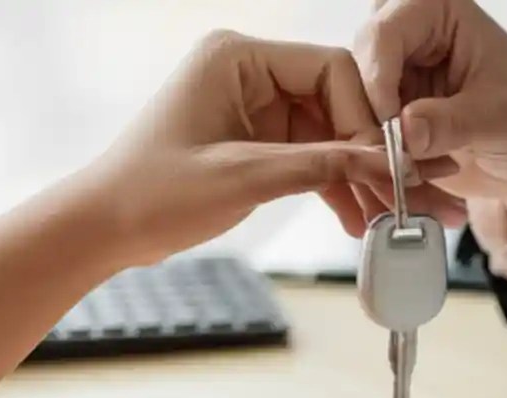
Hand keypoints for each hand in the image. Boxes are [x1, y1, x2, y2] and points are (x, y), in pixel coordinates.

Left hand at [87, 31, 462, 266]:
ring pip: (329, 134)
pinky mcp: (254, 140)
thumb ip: (321, 166)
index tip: (386, 166)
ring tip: (386, 216)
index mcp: (238, 58)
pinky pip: (310, 156)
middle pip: (338, 102)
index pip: (331, 71)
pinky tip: (357, 217)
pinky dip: (332, 185)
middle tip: (402, 194)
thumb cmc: (152, 194)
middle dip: (367, 153)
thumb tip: (388, 166)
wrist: (104, 229)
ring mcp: (253, 107)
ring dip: (356, 175)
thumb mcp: (245, 177)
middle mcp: (249, 73)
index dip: (366, 119)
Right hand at [354, 0, 506, 250]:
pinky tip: (407, 183)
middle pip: (355, 66)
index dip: (379, 78)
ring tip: (409, 176)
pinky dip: (379, 165)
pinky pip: (362, 140)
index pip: (384, 32)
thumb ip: (452, 122)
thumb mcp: (501, 120)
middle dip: (369, 116)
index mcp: (437, 13)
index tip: (391, 124)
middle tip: (391, 155)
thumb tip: (406, 130)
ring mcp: (393, 77)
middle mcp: (408, 37)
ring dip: (372, 147)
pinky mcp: (386, 116)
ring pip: (352, 108)